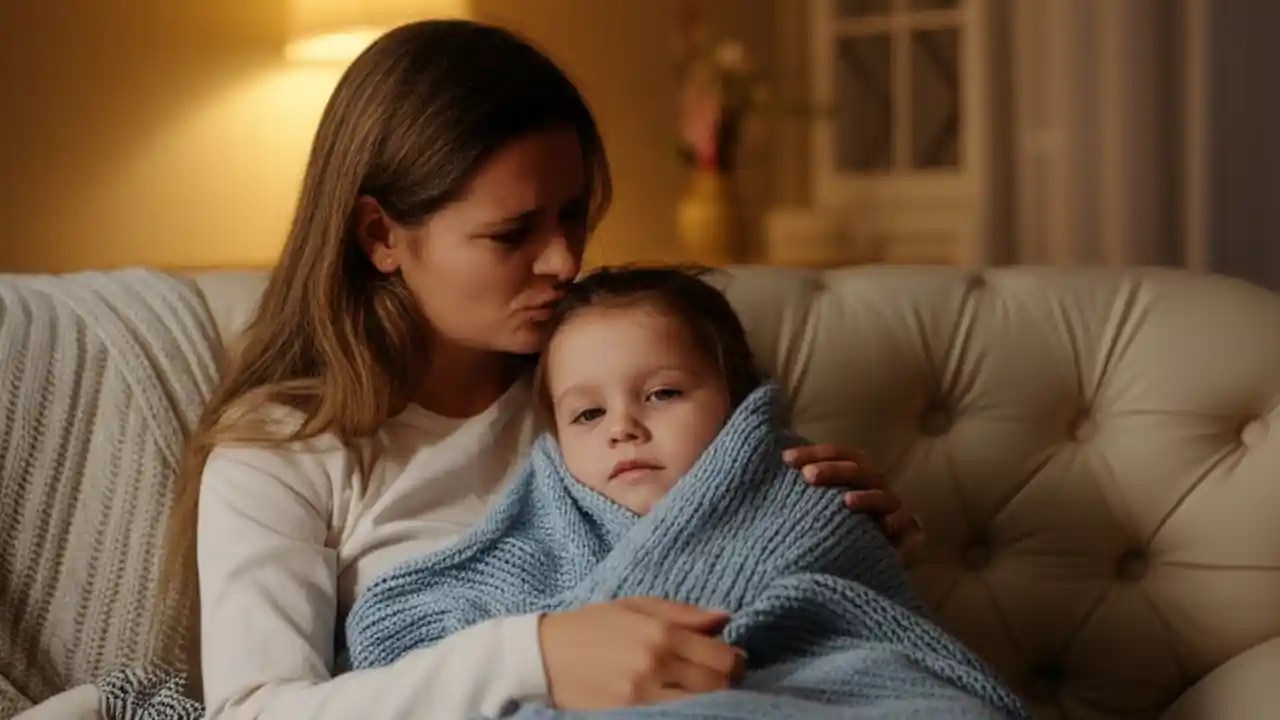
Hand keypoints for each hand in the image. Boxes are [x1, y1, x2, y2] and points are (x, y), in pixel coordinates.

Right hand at [538, 597, 744, 709]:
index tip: (732, 660)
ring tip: (701, 691)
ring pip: (700, 707)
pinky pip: (672, 717)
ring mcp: (642, 699)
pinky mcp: (628, 717)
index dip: (736, 662)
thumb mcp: (636, 606)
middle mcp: (656, 667)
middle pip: (717, 687)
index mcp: (661, 635)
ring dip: (710, 700)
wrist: (543, 656)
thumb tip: (725, 619)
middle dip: (728, 683)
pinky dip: (684, 711)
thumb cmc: (592, 625)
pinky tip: (681, 704)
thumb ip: (684, 613)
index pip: (723, 659)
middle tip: (721, 679)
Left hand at [782, 443, 923, 551]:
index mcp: (853, 472)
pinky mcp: (907, 532)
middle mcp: (873, 485)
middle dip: (833, 470)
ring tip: (845, 502)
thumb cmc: (831, 527)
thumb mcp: (812, 505)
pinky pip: (905, 524)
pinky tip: (884, 527)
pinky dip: (896, 523)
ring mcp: (891, 508)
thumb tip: (775, 462)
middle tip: (808, 476)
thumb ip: (798, 487)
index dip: (814, 452)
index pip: (837, 454)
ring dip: (865, 496)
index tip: (786, 459)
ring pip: (882, 495)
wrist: (865, 562)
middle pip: (858, 469)